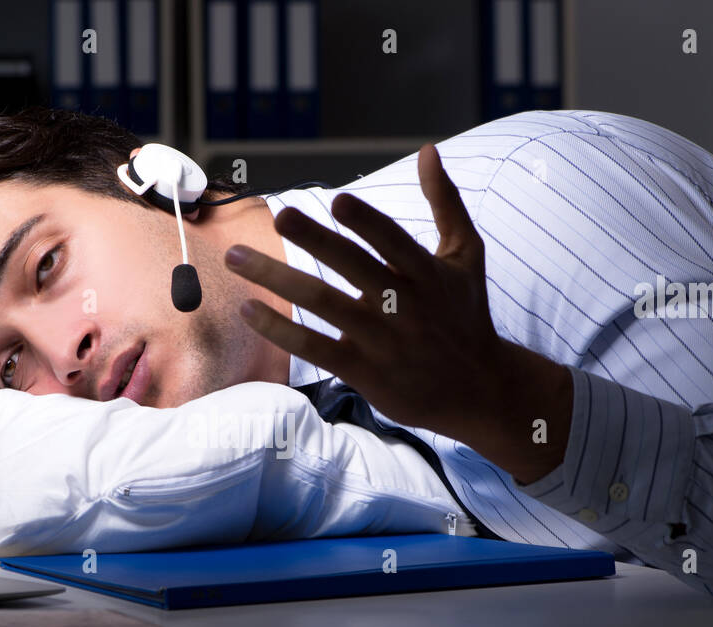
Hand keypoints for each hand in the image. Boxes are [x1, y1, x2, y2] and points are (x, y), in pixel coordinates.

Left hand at [224, 143, 572, 484]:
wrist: (477, 389)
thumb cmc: (466, 315)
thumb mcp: (466, 256)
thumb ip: (446, 202)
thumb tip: (427, 149)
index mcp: (427, 274)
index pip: (393, 242)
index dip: (366, 222)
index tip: (337, 200)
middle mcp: (403, 305)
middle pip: (352, 267)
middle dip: (315, 239)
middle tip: (280, 214)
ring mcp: (381, 340)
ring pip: (322, 304)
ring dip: (276, 279)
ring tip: (235, 257)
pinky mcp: (364, 371)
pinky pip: (314, 347)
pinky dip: (279, 330)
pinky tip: (248, 309)